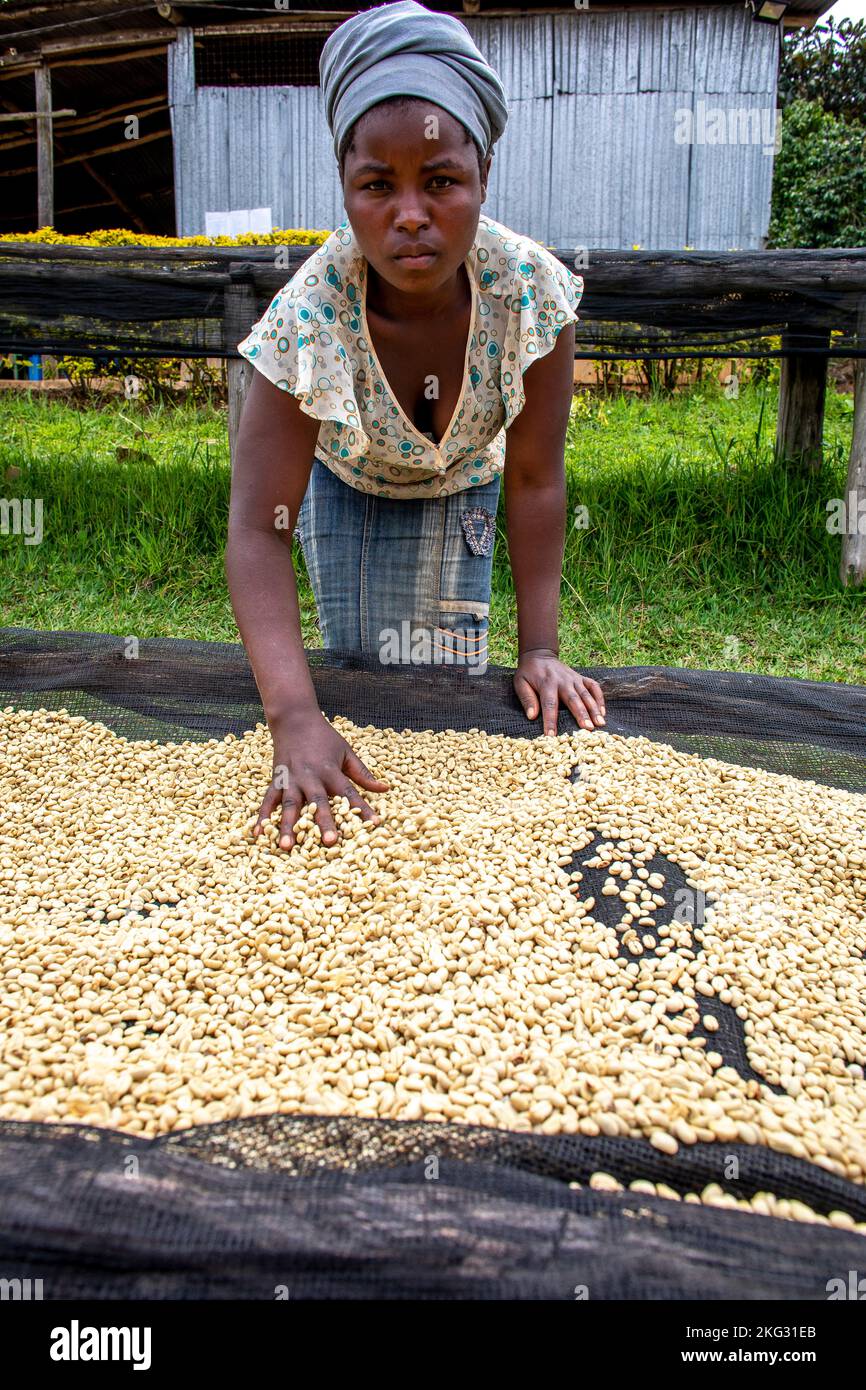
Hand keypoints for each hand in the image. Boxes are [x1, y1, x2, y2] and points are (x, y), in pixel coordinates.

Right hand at [254, 708, 389, 850]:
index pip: (350, 793)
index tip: (374, 825)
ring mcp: (291, 779)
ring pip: (290, 806)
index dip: (362, 809)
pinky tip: (258, 834)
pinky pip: (268, 801)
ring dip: (288, 827)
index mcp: (330, 770)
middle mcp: (310, 777)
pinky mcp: (276, 780)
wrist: (294, 719)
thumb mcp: (346, 752)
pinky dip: (262, 817)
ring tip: (286, 846)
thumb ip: (363, 773)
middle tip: (329, 843)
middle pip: (319, 803)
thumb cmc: (324, 737)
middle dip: (324, 823)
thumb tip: (385, 789)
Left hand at [514, 649, 605, 735]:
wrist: (540, 655)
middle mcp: (563, 681)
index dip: (550, 720)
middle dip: (581, 714)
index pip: (549, 704)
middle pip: (573, 699)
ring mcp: (574, 679)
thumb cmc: (528, 673)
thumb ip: (527, 699)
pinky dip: (600, 698)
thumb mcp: (520, 683)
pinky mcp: (581, 677)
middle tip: (588, 728)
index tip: (552, 735)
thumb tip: (532, 716)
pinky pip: (593, 686)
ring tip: (600, 723)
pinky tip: (603, 712)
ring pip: (586, 694)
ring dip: (594, 709)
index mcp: (546, 683)